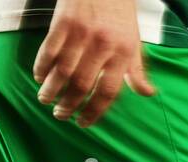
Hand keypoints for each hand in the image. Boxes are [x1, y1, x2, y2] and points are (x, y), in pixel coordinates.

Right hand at [33, 0, 156, 127]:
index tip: (84, 122)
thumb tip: (148, 93)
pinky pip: (48, 51)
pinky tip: (39, 76)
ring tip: (46, 100)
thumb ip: (137, 69)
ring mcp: (81, 33)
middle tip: (61, 114)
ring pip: (62, 72)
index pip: (108, 91)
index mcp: (123, 51)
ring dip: (51, 91)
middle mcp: (103, 44)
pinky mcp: (63, 22)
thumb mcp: (134, 40)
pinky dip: (41, 67)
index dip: (94, 112)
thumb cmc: (120, 12)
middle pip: (81, 85)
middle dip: (68, 106)